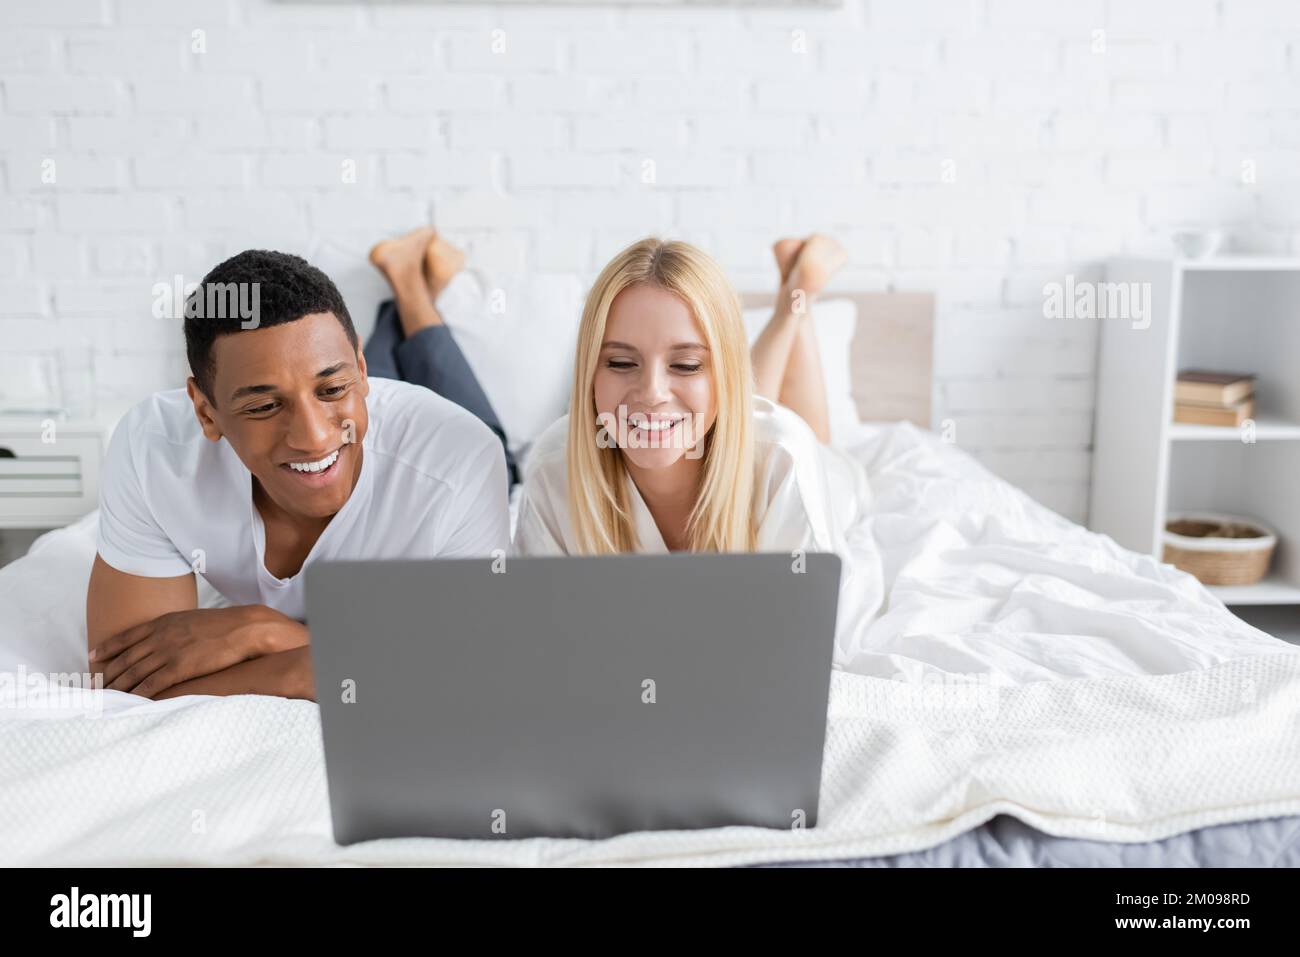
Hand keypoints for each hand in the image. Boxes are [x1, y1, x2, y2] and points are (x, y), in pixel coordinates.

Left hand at [92, 605, 307, 698]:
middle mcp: (161, 636)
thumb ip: (176, 628)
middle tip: (96, 685)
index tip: (93, 657)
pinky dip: (138, 693)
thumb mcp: (194, 619)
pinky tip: (131, 701)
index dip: (107, 647)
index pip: (127, 636)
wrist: (246, 628)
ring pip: (134, 672)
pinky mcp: (180, 667)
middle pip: (126, 657)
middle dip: (109, 672)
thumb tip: (170, 637)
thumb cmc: (225, 625)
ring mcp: (169, 651)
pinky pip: (152, 683)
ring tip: (108, 697)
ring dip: (119, 686)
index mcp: (164, 622)